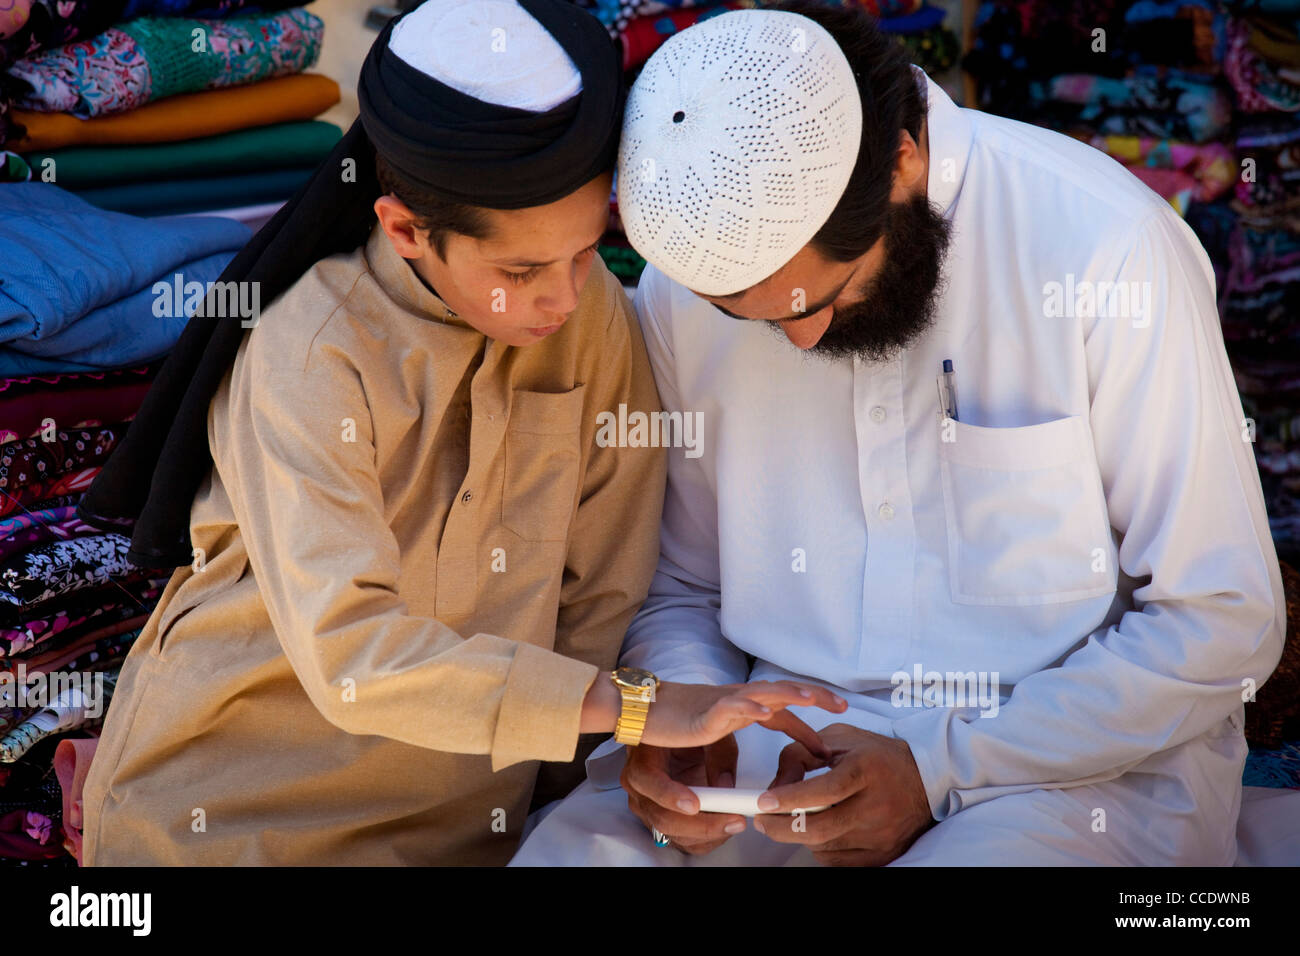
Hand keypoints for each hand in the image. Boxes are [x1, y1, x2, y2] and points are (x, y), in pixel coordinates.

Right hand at [621, 680, 847, 854]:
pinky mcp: (705, 713)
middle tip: (843, 705)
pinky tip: (764, 709)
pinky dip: (747, 706)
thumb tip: (736, 783)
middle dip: (812, 696)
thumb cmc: (672, 726)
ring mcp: (722, 704)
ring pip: (762, 692)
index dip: (803, 723)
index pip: (779, 711)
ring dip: (788, 693)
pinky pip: (729, 707)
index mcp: (739, 708)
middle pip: (781, 693)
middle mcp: (735, 701)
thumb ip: (725, 756)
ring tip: (813, 696)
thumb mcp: (708, 744)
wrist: (641, 711)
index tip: (826, 739)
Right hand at [621, 736, 743, 855]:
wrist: (677, 738)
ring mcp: (648, 807)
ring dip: (707, 834)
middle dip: (701, 824)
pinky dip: (705, 839)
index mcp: (642, 756)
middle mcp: (639, 786)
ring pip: (674, 834)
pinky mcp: (662, 821)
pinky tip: (723, 827)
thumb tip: (725, 786)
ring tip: (734, 821)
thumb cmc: (685, 729)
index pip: (648, 780)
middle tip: (732, 818)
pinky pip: (681, 840)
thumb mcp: (706, 727)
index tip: (695, 804)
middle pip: (662, 817)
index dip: (670, 795)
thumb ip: (718, 754)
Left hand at [750, 723, 935, 865]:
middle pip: (820, 829)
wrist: (927, 778)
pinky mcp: (884, 854)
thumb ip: (800, 755)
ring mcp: (881, 834)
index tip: (763, 803)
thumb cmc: (876, 755)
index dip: (789, 799)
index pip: (823, 791)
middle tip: (763, 821)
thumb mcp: (838, 739)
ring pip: (824, 847)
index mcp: (864, 769)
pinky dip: (821, 848)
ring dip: (802, 835)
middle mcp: (876, 805)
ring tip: (801, 817)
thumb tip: (775, 786)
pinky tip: (823, 830)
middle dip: (781, 828)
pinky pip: (838, 862)